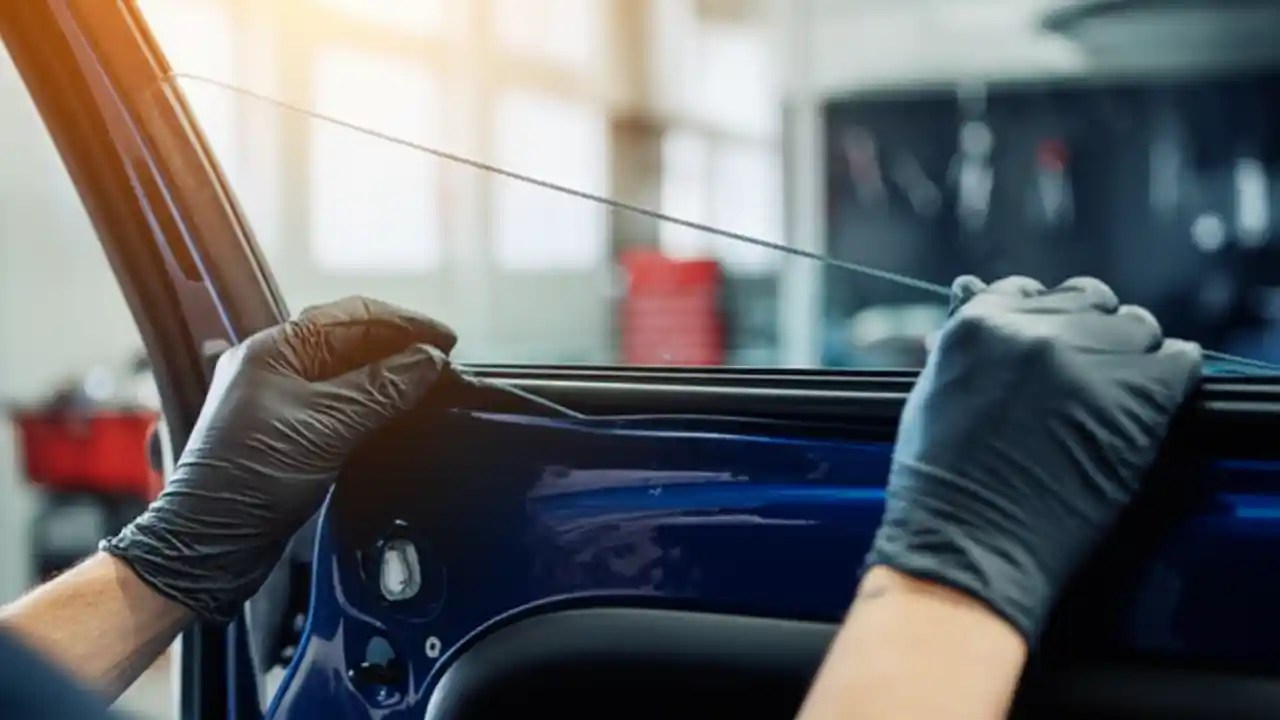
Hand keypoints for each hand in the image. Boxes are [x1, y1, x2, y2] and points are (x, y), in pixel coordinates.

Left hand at [102, 297, 454, 620]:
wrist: (212, 542)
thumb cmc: (247, 481)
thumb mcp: (327, 427)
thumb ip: (382, 389)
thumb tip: (427, 361)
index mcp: (272, 349)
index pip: (351, 315)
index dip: (405, 324)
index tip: (444, 339)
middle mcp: (273, 365)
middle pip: (350, 339)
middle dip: (400, 346)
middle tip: (441, 361)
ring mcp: (278, 397)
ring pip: (347, 370)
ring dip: (388, 374)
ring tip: (426, 383)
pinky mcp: (287, 429)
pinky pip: (339, 400)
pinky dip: (372, 400)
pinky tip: (395, 411)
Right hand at [866, 276, 1202, 640]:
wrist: (967, 547)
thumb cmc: (938, 485)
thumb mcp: (932, 395)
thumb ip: (960, 342)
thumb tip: (969, 292)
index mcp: (979, 324)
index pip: (1029, 291)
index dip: (1041, 324)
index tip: (1047, 355)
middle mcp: (1034, 329)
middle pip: (1089, 300)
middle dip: (1087, 333)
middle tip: (1082, 378)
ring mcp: (1086, 361)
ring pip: (1137, 328)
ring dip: (1129, 357)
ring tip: (1113, 400)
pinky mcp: (1134, 398)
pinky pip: (1178, 361)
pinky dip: (1170, 380)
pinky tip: (1148, 407)